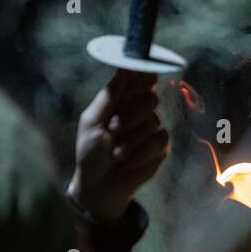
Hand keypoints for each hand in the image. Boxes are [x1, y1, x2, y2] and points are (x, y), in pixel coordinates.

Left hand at [68, 70, 168, 223]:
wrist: (99, 186)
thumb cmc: (91, 152)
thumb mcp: (92, 121)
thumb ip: (109, 95)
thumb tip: (124, 65)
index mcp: (120, 99)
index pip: (139, 77)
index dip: (143, 75)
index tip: (144, 77)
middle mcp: (138, 110)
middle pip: (150, 97)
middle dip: (131, 114)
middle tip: (114, 129)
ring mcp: (151, 129)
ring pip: (153, 122)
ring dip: (131, 140)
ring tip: (116, 154)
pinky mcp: (159, 148)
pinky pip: (160, 140)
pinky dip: (141, 153)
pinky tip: (127, 162)